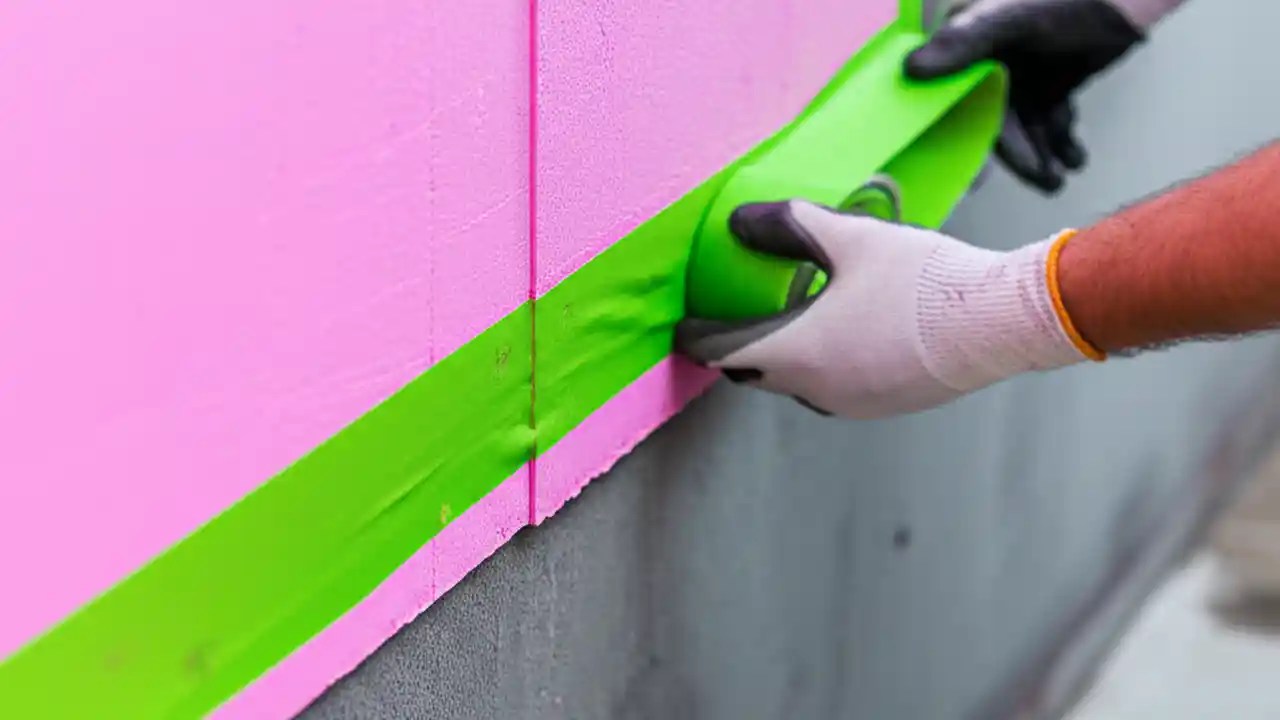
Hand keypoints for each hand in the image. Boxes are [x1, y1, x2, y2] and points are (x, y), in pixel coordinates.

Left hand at [675, 201, 1088, 418]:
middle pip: (753, 374)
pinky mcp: (881, 405)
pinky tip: (839, 335)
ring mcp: (849, 404)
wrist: (998, 322)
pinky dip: (818, 366)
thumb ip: (787, 226)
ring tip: (787, 320)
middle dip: (735, 349)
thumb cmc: (920, 278)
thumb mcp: (848, 237)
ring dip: (780, 357)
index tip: (683, 325)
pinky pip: (831, 389)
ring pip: (794, 384)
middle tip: (729, 319)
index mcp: (796, 353)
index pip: (722, 352)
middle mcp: (814, 390)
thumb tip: (738, 222)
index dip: (697, 336)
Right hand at [906, 0, 1144, 192]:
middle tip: (1046, 181)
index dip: (971, 139)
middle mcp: (988, 65)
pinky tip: (1075, 158)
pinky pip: (1050, 119)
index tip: (977, 180)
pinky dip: (1062, 141)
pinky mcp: (1049, 83)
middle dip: (1024, 156)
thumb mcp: (1011, 20)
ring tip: (1061, 178)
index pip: (963, 104)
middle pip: (999, 122)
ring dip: (1045, 154)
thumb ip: (962, 44)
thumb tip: (910, 70)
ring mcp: (1020, 76)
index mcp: (967, 48)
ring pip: (1028, 127)